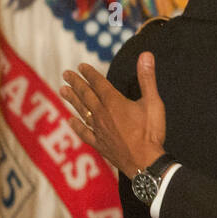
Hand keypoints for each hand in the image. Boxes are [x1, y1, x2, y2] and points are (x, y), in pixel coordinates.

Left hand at [61, 53, 166, 176]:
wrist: (146, 162)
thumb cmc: (151, 132)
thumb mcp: (153, 102)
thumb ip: (147, 78)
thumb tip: (146, 55)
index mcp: (114, 102)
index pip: (98, 84)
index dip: (90, 74)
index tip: (81, 66)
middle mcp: (102, 114)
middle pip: (86, 95)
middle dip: (76, 83)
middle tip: (66, 74)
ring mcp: (99, 130)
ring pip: (82, 111)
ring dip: (72, 100)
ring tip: (62, 90)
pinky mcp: (99, 144)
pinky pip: (84, 133)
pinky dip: (76, 126)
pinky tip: (70, 121)